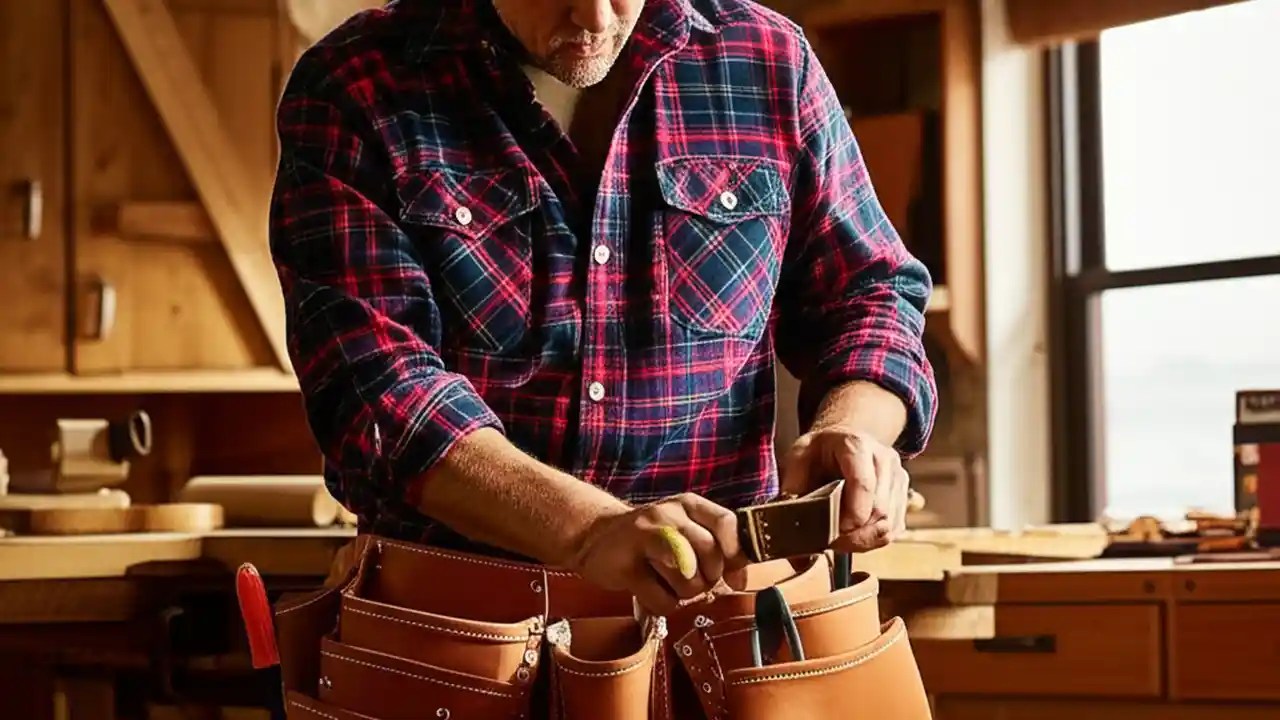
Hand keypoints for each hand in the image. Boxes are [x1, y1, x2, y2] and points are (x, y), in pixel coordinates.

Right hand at [568, 493, 745, 614]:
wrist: (596, 537)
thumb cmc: (651, 538)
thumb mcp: (684, 529)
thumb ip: (715, 546)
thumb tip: (743, 577)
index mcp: (688, 505)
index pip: (726, 523)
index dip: (736, 555)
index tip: (733, 576)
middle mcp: (668, 515)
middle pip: (710, 555)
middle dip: (708, 579)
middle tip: (693, 581)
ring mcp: (644, 538)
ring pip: (688, 579)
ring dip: (685, 594)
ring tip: (669, 583)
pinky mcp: (626, 567)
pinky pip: (663, 599)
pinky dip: (664, 604)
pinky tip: (652, 591)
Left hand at [780, 425, 909, 552]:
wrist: (842, 439)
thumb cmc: (818, 452)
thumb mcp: (797, 461)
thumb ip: (792, 494)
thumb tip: (792, 550)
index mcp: (856, 445)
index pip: (863, 485)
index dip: (850, 516)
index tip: (831, 534)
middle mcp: (884, 459)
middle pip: (879, 511)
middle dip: (854, 535)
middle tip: (829, 541)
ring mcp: (898, 477)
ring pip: (889, 525)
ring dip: (863, 540)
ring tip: (839, 538)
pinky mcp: (903, 496)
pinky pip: (894, 529)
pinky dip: (873, 539)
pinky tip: (853, 535)